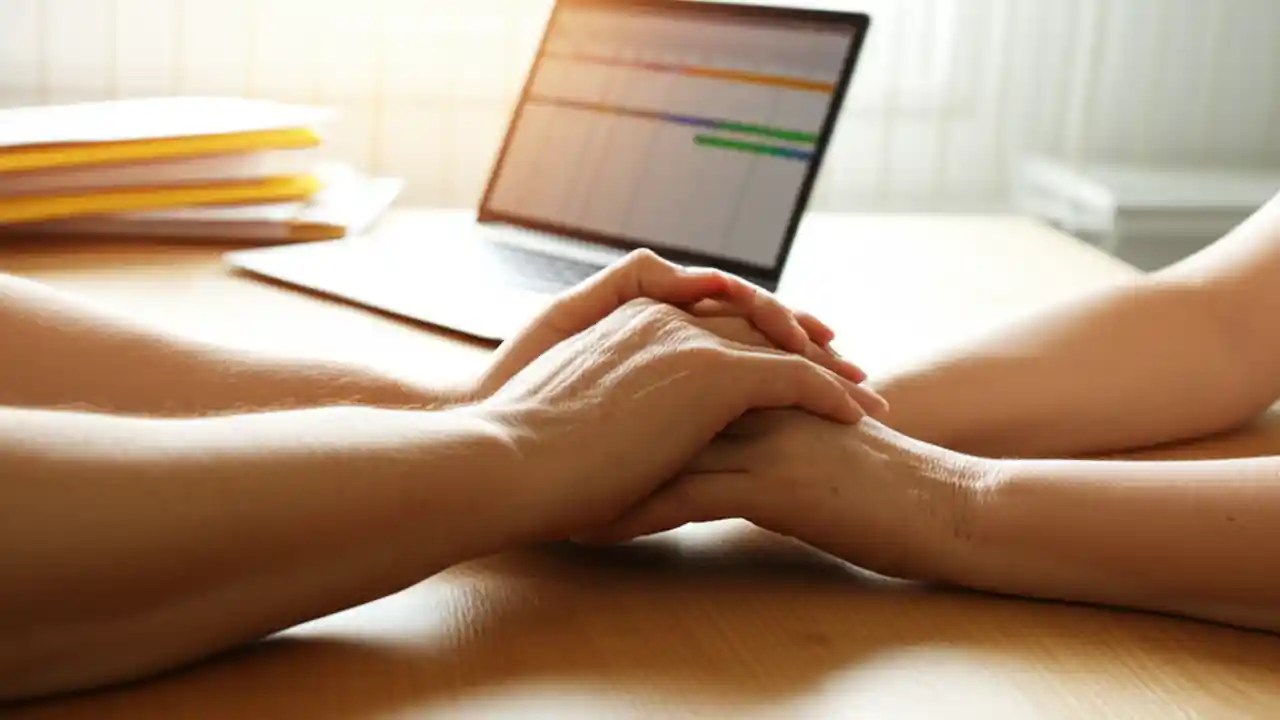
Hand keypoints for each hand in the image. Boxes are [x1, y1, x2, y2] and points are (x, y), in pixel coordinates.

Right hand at [474, 299, 886, 538]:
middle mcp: (662, 319)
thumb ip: (606, 408)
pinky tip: (857, 416)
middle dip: (804, 348)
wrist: (511, 461)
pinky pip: (794, 377)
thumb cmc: (529, 458)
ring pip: (782, 347)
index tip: (787, 366)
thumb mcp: (571, 416)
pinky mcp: (711, 374)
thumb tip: (620, 443)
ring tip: (866, 396)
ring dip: (830, 371)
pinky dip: (831, 394)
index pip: (710, 323)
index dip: (754, 343)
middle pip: (753, 326)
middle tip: (847, 372)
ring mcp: (688, 342)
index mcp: (628, 322)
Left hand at [578, 412, 987, 580]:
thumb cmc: (877, 474)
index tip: (564, 410)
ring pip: (658, 444)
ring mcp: (762, 433)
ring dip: (601, 469)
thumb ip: (761, 411)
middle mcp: (756, 393)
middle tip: (537, 438)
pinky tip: (599, 530)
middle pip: (654, 396)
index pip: (674, 366)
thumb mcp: (812, 428)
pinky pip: (687, 495)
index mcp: (763, 374)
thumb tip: (704, 421)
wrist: (941, 506)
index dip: (616, 388)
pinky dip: (637, 513)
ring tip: (551, 488)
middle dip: (595, 421)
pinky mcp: (773, 481)